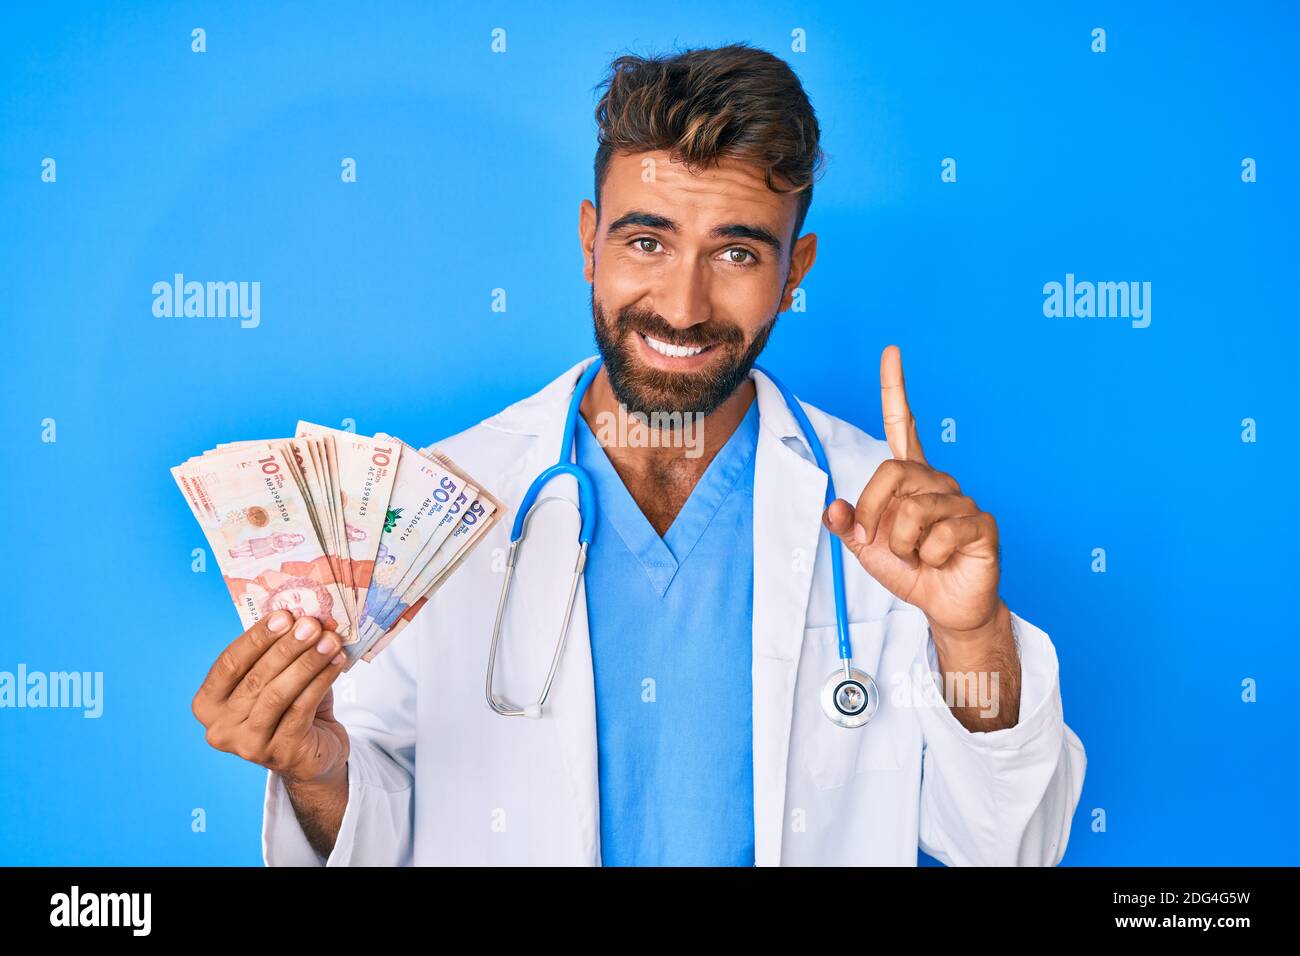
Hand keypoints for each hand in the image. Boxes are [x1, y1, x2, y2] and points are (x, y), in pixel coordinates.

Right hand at [192, 610, 349, 785]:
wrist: (315, 753)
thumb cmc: (289, 707)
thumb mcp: (275, 678)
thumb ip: (275, 652)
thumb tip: (297, 616)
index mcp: (208, 704)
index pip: (229, 664)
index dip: (256, 638)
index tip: (283, 616)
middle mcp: (221, 728)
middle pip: (256, 678)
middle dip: (287, 647)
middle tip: (312, 624)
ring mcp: (249, 746)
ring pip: (278, 695)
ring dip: (307, 662)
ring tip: (330, 640)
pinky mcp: (281, 754)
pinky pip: (301, 709)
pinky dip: (321, 681)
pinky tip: (336, 661)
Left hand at [823, 345, 1001, 636]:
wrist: (945, 606)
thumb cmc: (910, 570)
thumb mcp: (866, 549)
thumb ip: (848, 525)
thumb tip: (833, 507)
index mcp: (911, 478)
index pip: (903, 424)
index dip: (895, 389)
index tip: (891, 352)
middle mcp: (937, 481)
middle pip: (892, 473)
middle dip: (874, 513)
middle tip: (876, 541)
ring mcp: (962, 500)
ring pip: (913, 511)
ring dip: (902, 544)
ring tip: (917, 556)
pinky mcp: (981, 524)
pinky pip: (940, 535)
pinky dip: (929, 556)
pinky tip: (941, 561)